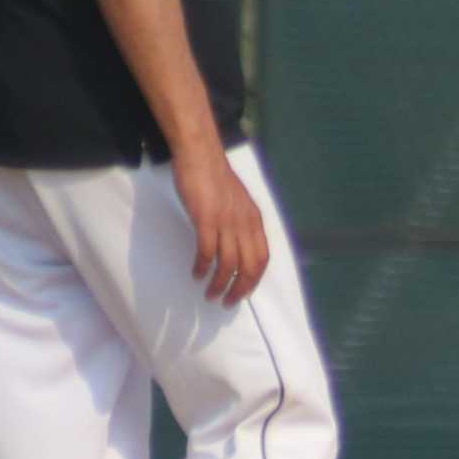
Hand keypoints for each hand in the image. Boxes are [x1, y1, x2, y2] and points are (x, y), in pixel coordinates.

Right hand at [172, 144, 269, 303]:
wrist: (201, 155)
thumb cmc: (216, 178)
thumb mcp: (239, 203)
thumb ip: (241, 223)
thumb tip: (239, 245)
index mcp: (254, 221)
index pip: (262, 258)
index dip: (254, 280)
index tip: (243, 292)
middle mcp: (245, 224)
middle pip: (249, 266)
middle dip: (239, 289)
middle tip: (227, 303)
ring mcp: (226, 221)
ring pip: (228, 264)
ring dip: (220, 284)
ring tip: (210, 294)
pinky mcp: (206, 219)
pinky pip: (207, 251)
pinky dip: (203, 267)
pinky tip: (196, 274)